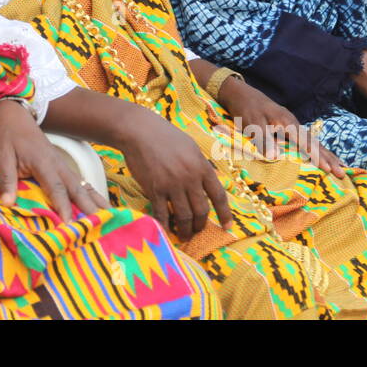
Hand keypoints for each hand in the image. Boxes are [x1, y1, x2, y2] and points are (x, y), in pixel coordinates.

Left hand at [0, 99, 105, 221]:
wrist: (14, 116)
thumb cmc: (7, 137)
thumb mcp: (1, 156)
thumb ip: (6, 179)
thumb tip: (8, 203)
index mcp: (43, 162)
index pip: (56, 187)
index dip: (63, 206)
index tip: (69, 224)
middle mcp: (57, 164)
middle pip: (76, 187)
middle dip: (88, 206)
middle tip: (99, 223)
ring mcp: (62, 164)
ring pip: (81, 185)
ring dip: (95, 200)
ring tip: (110, 216)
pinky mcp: (62, 166)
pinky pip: (79, 182)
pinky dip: (91, 194)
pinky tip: (101, 205)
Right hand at [116, 108, 232, 238]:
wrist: (140, 131)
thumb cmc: (166, 136)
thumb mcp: (191, 148)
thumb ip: (200, 166)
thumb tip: (208, 183)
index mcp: (202, 167)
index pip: (219, 196)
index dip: (225, 214)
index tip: (227, 227)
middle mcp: (190, 178)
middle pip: (201, 210)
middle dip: (201, 225)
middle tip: (197, 231)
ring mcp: (172, 185)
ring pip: (184, 216)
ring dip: (185, 230)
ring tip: (184, 235)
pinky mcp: (155, 189)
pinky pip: (162, 214)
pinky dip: (165, 225)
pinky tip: (166, 231)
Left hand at [216, 77, 344, 177]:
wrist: (240, 93)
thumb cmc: (245, 109)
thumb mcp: (252, 124)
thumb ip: (264, 140)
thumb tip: (276, 157)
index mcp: (287, 123)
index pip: (306, 143)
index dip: (317, 157)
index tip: (329, 170)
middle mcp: (293, 123)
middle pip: (315, 143)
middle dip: (329, 159)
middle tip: (342, 174)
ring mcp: (292, 123)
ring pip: (313, 141)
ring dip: (326, 154)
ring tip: (340, 166)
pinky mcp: (288, 125)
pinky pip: (307, 138)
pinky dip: (317, 148)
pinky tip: (322, 154)